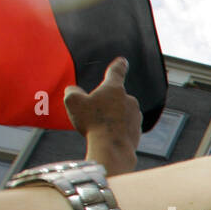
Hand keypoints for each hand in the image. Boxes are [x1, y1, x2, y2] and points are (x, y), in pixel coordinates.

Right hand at [65, 57, 142, 175]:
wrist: (112, 148)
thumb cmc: (93, 122)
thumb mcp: (73, 102)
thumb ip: (72, 91)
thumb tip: (74, 91)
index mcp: (114, 88)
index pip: (116, 72)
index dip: (118, 65)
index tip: (123, 61)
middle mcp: (130, 100)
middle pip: (113, 99)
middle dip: (103, 106)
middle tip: (92, 118)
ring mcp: (136, 116)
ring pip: (119, 114)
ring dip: (110, 119)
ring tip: (99, 130)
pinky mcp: (138, 131)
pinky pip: (123, 128)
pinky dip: (115, 132)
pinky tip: (107, 139)